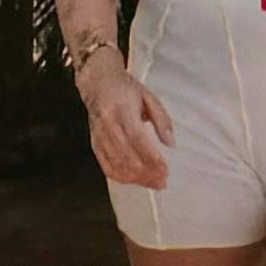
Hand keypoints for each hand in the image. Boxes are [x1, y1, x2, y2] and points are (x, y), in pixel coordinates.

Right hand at [79, 56, 170, 192]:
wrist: (98, 82)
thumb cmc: (124, 88)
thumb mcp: (148, 97)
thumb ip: (161, 119)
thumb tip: (171, 142)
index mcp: (122, 109)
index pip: (137, 138)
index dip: (151, 157)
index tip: (165, 169)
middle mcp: (108, 124)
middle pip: (127, 155)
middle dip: (146, 172)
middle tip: (162, 181)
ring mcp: (99, 136)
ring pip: (116, 164)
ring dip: (136, 178)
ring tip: (152, 183)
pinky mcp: (94, 144)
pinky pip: (106, 166)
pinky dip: (121, 177)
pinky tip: (134, 180)